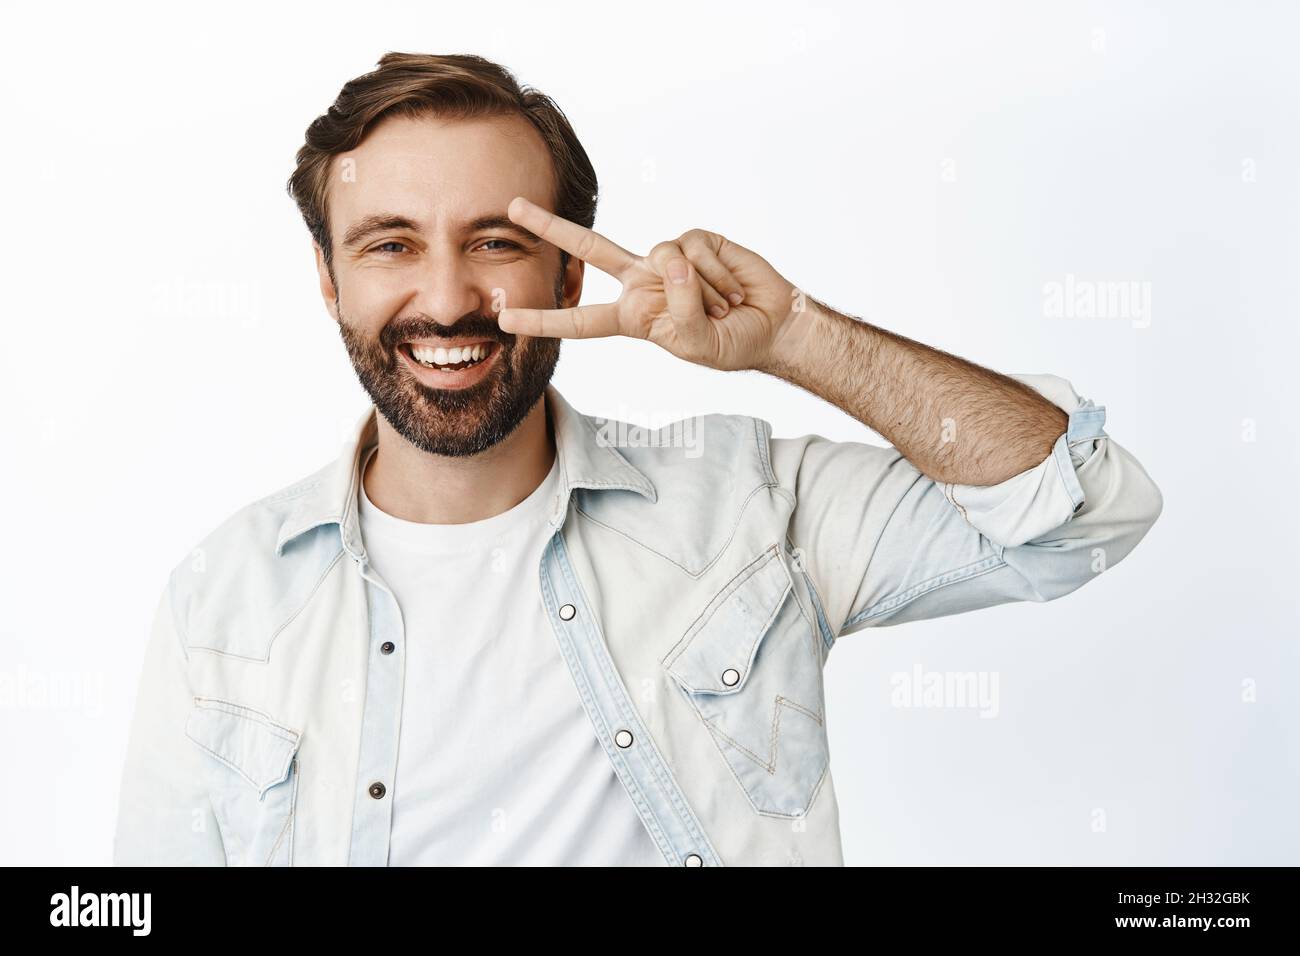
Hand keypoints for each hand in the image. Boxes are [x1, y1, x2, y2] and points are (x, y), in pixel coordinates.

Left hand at [497, 196, 806, 371]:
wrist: (773, 325)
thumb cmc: (731, 343)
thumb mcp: (698, 344)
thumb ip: (679, 311)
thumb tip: (671, 260)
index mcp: (634, 317)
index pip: (581, 319)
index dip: (544, 319)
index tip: (506, 318)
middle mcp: (644, 281)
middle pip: (590, 250)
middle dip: (551, 228)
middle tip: (513, 207)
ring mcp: (669, 258)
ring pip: (666, 258)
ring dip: (704, 291)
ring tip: (724, 307)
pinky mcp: (698, 240)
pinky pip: (695, 249)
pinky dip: (718, 274)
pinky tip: (733, 288)